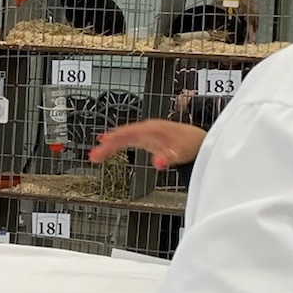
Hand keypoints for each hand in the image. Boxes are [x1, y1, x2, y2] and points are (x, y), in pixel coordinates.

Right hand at [90, 119, 206, 168]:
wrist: (199, 141)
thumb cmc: (191, 144)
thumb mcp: (182, 152)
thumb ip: (168, 158)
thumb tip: (158, 163)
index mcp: (153, 129)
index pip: (128, 133)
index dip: (113, 140)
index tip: (101, 147)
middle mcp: (147, 129)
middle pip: (123, 135)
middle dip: (107, 145)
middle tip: (93, 156)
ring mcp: (146, 132)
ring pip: (124, 136)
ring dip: (109, 144)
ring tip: (95, 154)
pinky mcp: (147, 138)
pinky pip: (128, 138)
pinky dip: (117, 142)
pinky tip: (108, 145)